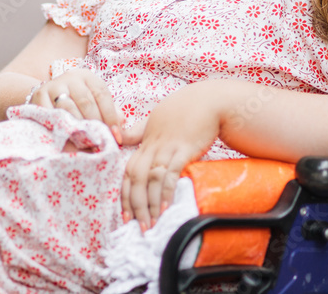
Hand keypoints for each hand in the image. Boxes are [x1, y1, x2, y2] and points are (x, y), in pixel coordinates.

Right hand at [29, 68, 124, 145]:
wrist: (46, 94)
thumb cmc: (76, 100)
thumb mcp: (93, 99)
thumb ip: (109, 110)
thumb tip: (122, 123)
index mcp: (87, 77)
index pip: (102, 95)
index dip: (111, 116)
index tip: (116, 136)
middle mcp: (70, 78)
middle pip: (86, 102)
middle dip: (95, 124)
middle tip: (100, 143)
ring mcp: (53, 87)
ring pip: (68, 109)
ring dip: (78, 129)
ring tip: (86, 144)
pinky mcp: (38, 98)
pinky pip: (51, 116)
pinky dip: (60, 129)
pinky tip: (67, 141)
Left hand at [121, 84, 221, 232]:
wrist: (209, 100)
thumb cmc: (182, 110)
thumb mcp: (154, 119)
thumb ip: (136, 131)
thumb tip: (118, 138)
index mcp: (145, 140)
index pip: (128, 171)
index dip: (124, 194)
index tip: (124, 215)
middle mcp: (153, 145)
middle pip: (136, 178)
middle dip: (135, 205)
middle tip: (139, 226)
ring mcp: (168, 147)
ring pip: (151, 179)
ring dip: (150, 203)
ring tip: (152, 223)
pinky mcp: (184, 149)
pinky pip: (171, 173)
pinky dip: (166, 191)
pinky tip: (166, 207)